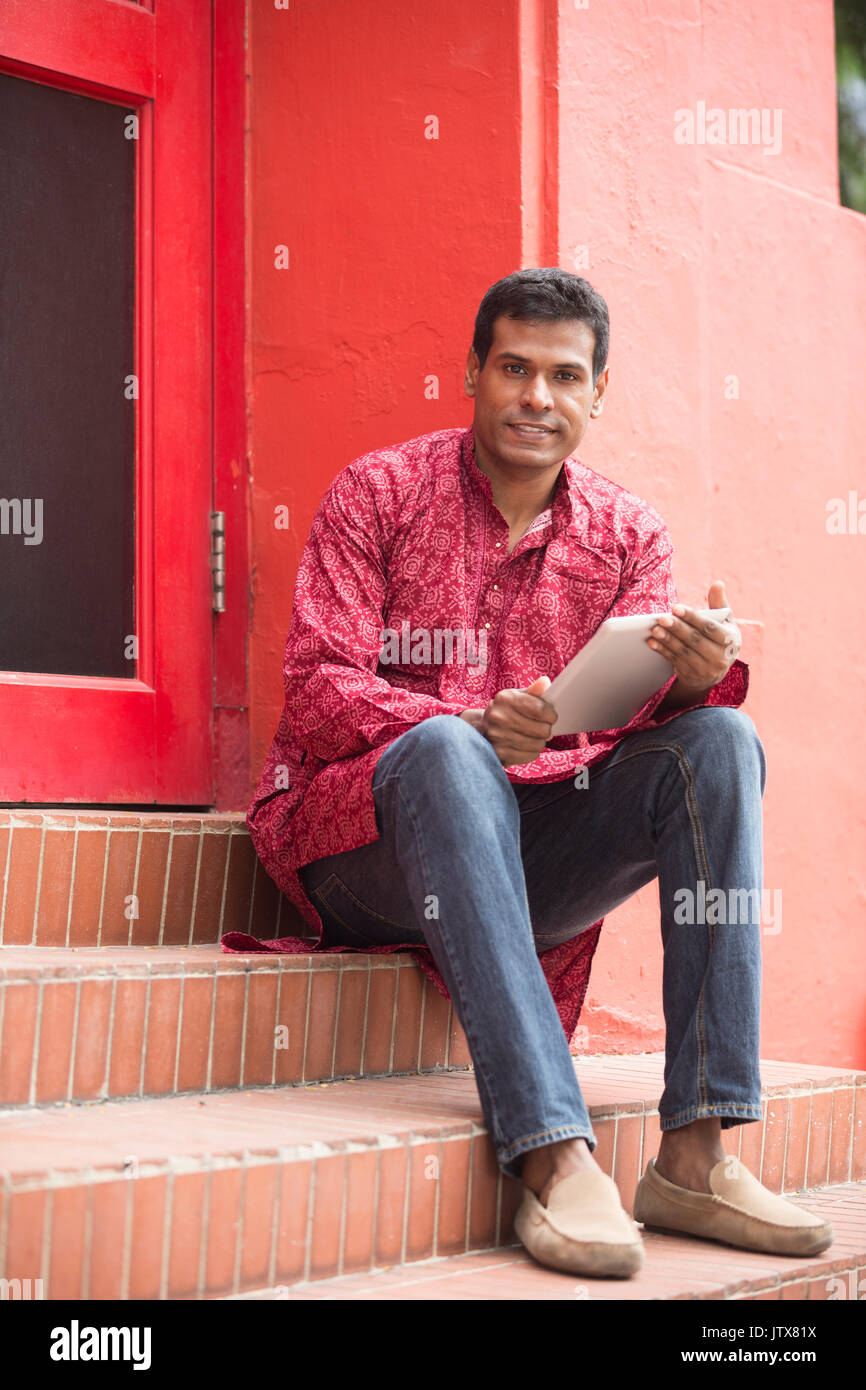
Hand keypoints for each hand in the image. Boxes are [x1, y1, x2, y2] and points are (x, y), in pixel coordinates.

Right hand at [460, 676, 556, 766]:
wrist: (481, 729)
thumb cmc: (505, 711)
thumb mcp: (516, 696)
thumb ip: (533, 691)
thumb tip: (545, 682)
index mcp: (505, 699)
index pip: (539, 709)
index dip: (551, 714)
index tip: (551, 716)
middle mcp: (499, 717)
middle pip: (542, 729)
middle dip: (546, 729)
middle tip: (542, 727)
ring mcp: (498, 737)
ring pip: (538, 744)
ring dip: (540, 741)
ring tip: (532, 736)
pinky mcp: (500, 754)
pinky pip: (531, 755)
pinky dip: (532, 751)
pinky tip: (525, 745)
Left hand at [647, 580, 741, 694]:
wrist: (715, 671)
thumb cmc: (719, 638)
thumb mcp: (724, 622)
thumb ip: (719, 603)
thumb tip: (718, 583)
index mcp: (731, 641)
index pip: (710, 628)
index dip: (692, 617)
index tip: (675, 608)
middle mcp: (721, 657)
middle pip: (695, 640)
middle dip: (677, 628)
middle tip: (662, 619)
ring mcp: (706, 669)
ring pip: (684, 651)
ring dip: (667, 640)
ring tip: (655, 629)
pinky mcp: (692, 675)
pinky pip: (675, 661)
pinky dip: (663, 651)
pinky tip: (653, 642)